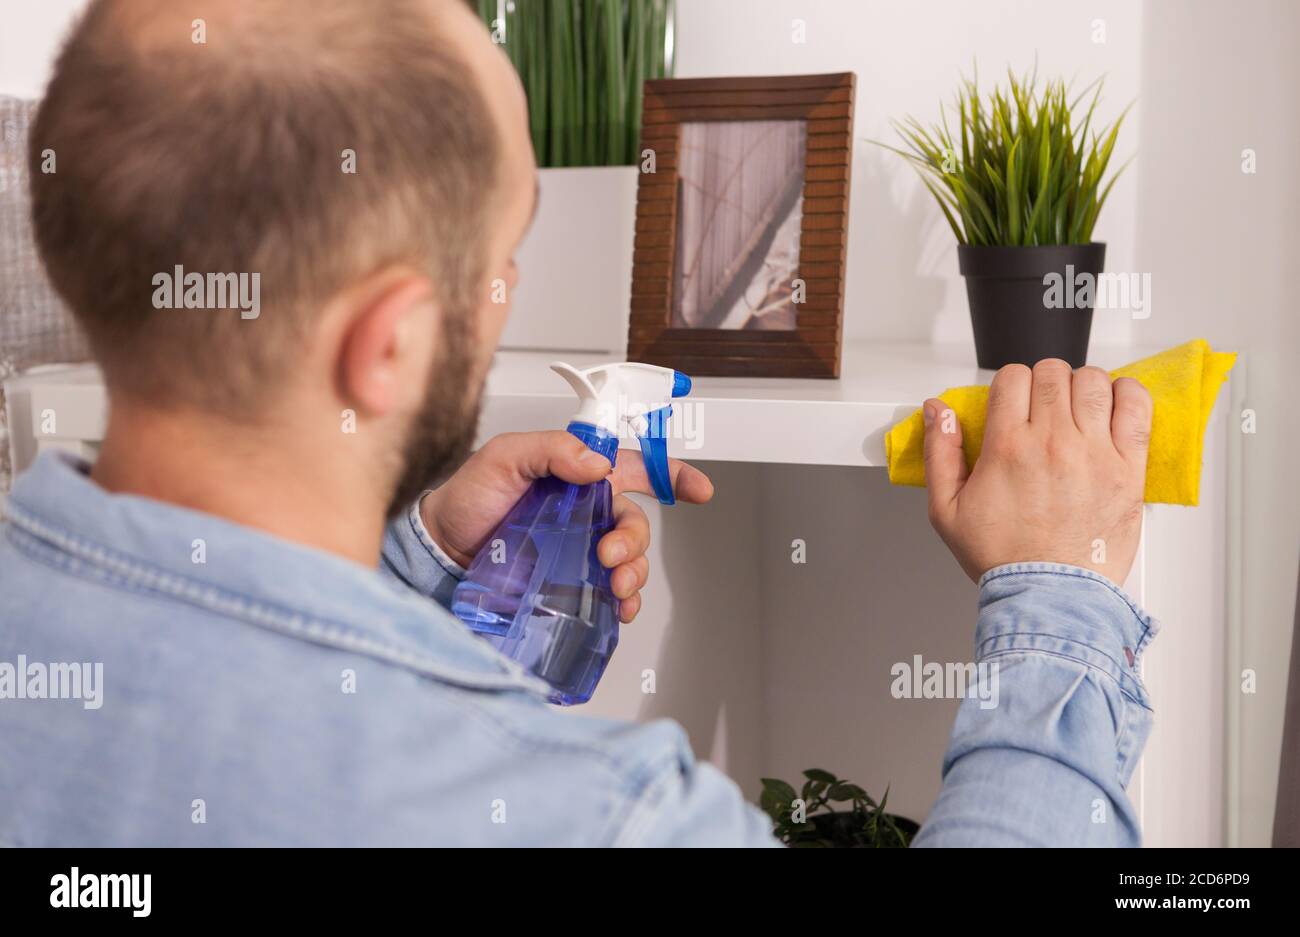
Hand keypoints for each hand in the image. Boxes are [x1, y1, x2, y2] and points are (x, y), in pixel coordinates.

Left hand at [420, 431, 713, 621]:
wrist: (439, 550)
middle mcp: (585, 513)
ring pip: (628, 560)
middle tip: (611, 552)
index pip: (635, 469)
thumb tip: (594, 463)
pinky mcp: (570, 584)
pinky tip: (619, 607)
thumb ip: (552, 450)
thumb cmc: (469, 499)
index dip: (672, 477)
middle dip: (635, 540)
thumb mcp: (505, 457)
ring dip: (633, 572)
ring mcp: (579, 550)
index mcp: (578, 476)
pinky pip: (610, 595)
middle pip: (635, 522)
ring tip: (615, 584)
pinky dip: (624, 603)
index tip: (698, 490)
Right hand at [922, 359, 1152, 585]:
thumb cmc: (1003, 558)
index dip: (1009, 385)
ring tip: (1076, 408)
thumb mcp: (946, 510)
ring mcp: (1094, 452)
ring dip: (1081, 386)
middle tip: (1042, 408)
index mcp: (1007, 447)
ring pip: (1092, 381)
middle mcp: (1052, 442)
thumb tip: (938, 412)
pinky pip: (1136, 406)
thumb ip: (939, 453)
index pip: (1012, 377)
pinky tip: (1114, 405)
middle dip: (1043, 383)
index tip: (1013, 403)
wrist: (1049, 595)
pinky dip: (1127, 394)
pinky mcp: (1128, 467)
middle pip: (1052, 372)